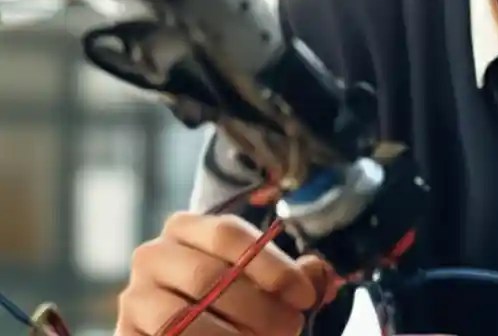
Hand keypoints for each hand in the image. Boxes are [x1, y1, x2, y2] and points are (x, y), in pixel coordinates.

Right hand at [117, 212, 340, 335]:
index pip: (228, 234)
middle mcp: (153, 255)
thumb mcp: (261, 281)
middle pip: (208, 276)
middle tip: (292, 327)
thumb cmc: (231, 299)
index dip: (272, 265)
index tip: (305, 296)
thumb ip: (293, 276)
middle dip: (258, 308)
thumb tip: (318, 273)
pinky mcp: (125, 335)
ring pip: (183, 319)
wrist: (182, 329)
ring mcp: (134, 297)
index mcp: (186, 227)